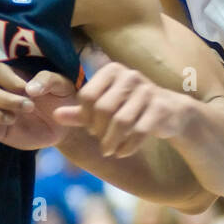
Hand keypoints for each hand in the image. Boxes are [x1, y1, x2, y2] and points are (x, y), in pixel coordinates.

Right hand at [0, 63, 76, 149]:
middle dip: (5, 99)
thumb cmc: (63, 99)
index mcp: (14, 77)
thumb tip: (29, 89)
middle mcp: (0, 92)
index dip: (7, 79)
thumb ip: (47, 80)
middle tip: (29, 107)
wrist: (65, 127)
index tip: (24, 89)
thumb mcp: (63, 85)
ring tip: (12, 120)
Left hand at [52, 61, 194, 157]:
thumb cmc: (129, 108)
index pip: (88, 96)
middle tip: (100, 141)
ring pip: (121, 121)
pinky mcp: (160, 108)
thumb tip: (54, 116)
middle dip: (98, 130)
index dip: (85, 116)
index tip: (89, 128)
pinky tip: (122, 152)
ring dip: (112, 141)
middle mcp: (130, 76)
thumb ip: (80, 112)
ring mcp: (147, 91)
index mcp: (112, 70)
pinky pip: (139, 131)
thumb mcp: (104, 107)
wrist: (169, 112)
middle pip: (103, 109)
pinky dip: (127, 146)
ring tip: (108, 151)